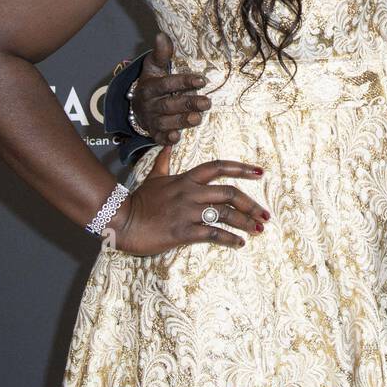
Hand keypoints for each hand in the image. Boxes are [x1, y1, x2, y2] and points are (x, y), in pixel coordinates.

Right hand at [114, 144, 269, 255]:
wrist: (121, 221)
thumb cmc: (139, 200)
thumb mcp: (154, 177)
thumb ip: (165, 160)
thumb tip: (169, 143)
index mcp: (187, 179)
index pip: (218, 167)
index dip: (241, 168)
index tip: (260, 173)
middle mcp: (191, 193)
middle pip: (229, 193)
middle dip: (251, 204)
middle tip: (265, 214)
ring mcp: (187, 212)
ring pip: (225, 213)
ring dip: (245, 222)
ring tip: (258, 230)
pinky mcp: (183, 231)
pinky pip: (212, 233)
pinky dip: (229, 238)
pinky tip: (239, 243)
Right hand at [132, 31, 211, 144]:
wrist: (137, 107)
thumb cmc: (152, 83)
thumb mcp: (154, 68)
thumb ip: (161, 54)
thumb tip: (162, 35)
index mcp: (150, 87)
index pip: (167, 84)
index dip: (183, 82)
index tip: (202, 80)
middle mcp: (149, 105)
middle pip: (168, 105)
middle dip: (187, 103)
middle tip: (207, 102)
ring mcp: (151, 121)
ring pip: (166, 122)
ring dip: (182, 121)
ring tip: (198, 118)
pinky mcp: (154, 134)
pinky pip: (159, 139)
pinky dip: (167, 139)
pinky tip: (177, 137)